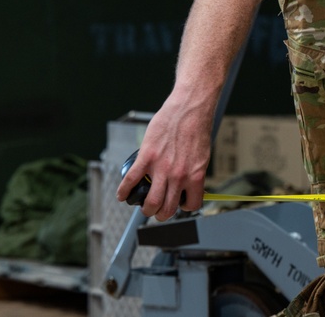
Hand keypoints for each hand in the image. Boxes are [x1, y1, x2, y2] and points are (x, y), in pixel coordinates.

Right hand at [115, 95, 211, 220]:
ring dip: (145, 208)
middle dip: (161, 214)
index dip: (184, 206)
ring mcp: (161, 168)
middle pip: (166, 209)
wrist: (189, 108)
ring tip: (144, 205)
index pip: (191, 205)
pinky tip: (122, 195)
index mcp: (195, 176)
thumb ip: (195, 172)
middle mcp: (179, 176)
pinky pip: (131, 180)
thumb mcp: (203, 156)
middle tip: (158, 210)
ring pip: (150, 202)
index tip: (180, 203)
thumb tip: (190, 185)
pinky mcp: (146, 157)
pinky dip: (124, 191)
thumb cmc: (197, 129)